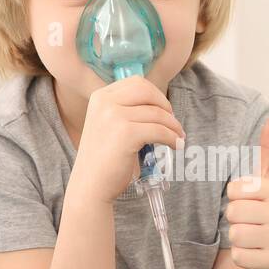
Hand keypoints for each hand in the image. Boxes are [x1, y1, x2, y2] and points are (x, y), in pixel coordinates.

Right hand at [70, 76, 185, 202]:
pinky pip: (159, 130)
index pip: (136, 83)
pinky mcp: (126, 133)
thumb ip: (126, 110)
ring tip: (178, 137)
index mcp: (100, 97)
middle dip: (165, 105)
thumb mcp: (108, 125)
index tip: (164, 110)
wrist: (90, 186)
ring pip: (157, 113)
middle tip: (173, 122)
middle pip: (147, 91)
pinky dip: (171, 138)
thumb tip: (160, 105)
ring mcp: (114, 116)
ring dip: (173, 126)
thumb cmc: (103, 159)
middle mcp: (105, 102)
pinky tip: (175, 145)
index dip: (155, 95)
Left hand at [224, 116, 268, 268]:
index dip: (238, 198)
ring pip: (234, 235)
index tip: (253, 203)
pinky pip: (239, 256)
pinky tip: (257, 254)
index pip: (235, 189)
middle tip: (254, 223)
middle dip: (237, 219)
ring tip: (255, 238)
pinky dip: (243, 257)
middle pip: (233, 212)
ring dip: (240, 239)